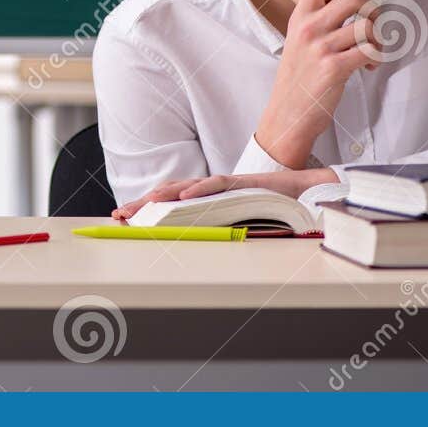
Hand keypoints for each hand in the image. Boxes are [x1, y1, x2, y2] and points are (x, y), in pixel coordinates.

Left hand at [111, 167, 339, 219]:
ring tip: (143, 205)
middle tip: (119, 214)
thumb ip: (220, 226)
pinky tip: (186, 195)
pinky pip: (220, 184)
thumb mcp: (240, 221)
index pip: (172, 201)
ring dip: (164, 195)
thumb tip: (199, 244)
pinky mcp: (245, 182)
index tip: (123, 217)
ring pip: (189, 187)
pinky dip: (202, 188)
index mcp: (209, 199)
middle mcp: (213, 190)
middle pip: (171, 193)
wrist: (307, 190)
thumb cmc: (275, 207)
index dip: (147, 208)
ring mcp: (227, 185)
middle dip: (143, 203)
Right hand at [255, 0, 380, 166]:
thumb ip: (317, 19)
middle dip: (371, 10)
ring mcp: (321, 47)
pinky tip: (368, 67)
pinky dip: (377, 58)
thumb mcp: (298, 40)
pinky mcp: (335, 68)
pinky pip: (370, 51)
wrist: (287, 114)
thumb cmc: (298, 77)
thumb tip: (352, 0)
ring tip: (371, 51)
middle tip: (369, 26)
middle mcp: (309, 28)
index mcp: (299, 17)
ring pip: (367, 24)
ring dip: (378, 39)